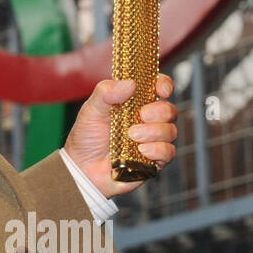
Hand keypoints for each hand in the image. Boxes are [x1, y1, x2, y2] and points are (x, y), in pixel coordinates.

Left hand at [63, 74, 177, 198]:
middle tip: (141, 115)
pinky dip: (157, 150)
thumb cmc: (87, 137)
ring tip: (131, 135)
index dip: (164, 85)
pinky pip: (169, 152)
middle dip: (159, 111)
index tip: (161, 89)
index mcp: (134, 103)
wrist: (82, 168)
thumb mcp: (91, 110)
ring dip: (153, 132)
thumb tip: (130, 83)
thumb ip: (106, 92)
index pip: (158, 87)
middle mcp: (147, 120)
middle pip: (169, 110)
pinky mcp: (154, 160)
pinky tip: (141, 150)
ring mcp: (152, 140)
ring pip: (171, 131)